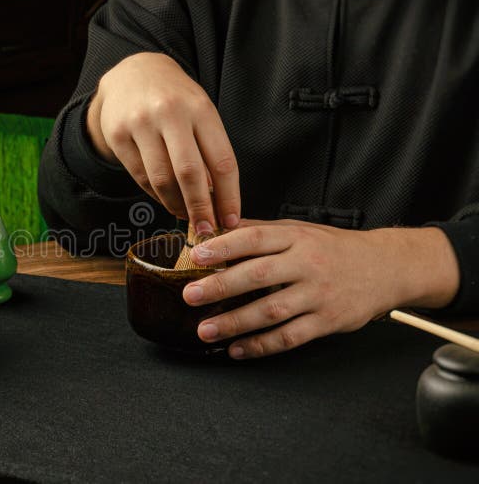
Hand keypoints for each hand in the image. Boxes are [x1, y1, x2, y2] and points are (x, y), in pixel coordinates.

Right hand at [87, 52, 239, 231]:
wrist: (133, 73)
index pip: (222, 161)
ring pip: (161, 180)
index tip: (231, 220)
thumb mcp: (200, 114)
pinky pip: (140, 177)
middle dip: (201, 209)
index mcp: (200, 109)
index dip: (228, 196)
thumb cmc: (176, 100)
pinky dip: (156, 195)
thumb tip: (218, 201)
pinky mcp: (117, 134)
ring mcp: (140, 123)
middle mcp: (169, 113)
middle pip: (189, 174)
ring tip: (185, 215)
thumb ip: (210, 151)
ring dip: (176, 205)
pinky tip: (166, 199)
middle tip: (207, 230)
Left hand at [182, 220, 459, 358]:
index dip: (224, 246)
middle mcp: (307, 264)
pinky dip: (262, 346)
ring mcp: (319, 294)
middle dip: (221, 287)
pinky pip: (290, 337)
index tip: (197, 256)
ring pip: (272, 310)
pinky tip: (238, 350)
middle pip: (258, 275)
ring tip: (205, 330)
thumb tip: (218, 228)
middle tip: (191, 296)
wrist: (388, 267)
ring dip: (235, 323)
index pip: (255, 239)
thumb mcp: (301, 230)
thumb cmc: (335, 248)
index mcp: (297, 237)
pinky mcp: (328, 321)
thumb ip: (261, 231)